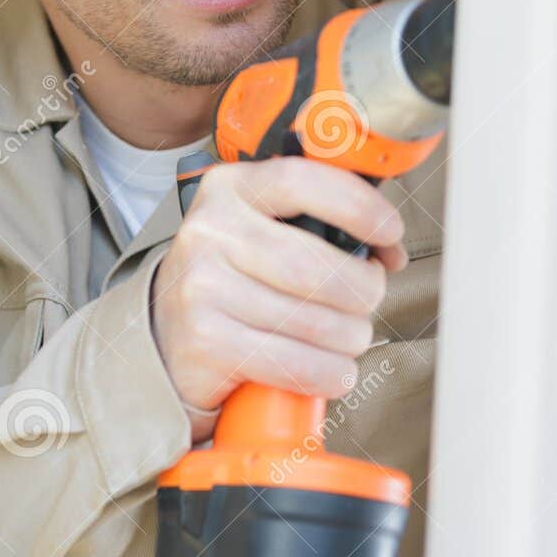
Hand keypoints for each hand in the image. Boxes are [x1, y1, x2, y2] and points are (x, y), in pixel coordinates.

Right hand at [151, 157, 407, 440]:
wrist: (166, 337)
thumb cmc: (233, 280)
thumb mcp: (261, 229)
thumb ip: (319, 221)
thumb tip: (388, 249)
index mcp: (229, 190)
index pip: (300, 182)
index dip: (358, 206)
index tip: (389, 232)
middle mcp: (209, 234)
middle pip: (317, 267)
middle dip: (363, 290)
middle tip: (367, 299)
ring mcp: (203, 289)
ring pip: (316, 322)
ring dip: (351, 339)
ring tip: (347, 339)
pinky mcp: (207, 343)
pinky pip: (296, 364)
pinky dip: (329, 374)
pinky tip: (331, 370)